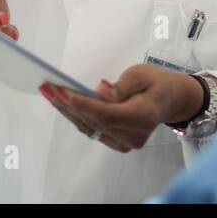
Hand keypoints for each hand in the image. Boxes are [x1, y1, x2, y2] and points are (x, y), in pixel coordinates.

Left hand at [39, 65, 209, 152]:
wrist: (170, 100)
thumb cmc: (155, 83)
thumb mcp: (141, 74)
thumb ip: (121, 86)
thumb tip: (102, 92)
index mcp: (143, 116)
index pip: (107, 114)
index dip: (83, 105)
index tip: (62, 93)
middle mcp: (134, 135)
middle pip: (94, 121)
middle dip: (67, 104)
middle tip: (47, 87)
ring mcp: (126, 143)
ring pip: (89, 127)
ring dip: (67, 110)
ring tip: (49, 92)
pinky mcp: (119, 143)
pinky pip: (93, 130)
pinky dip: (77, 116)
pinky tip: (62, 102)